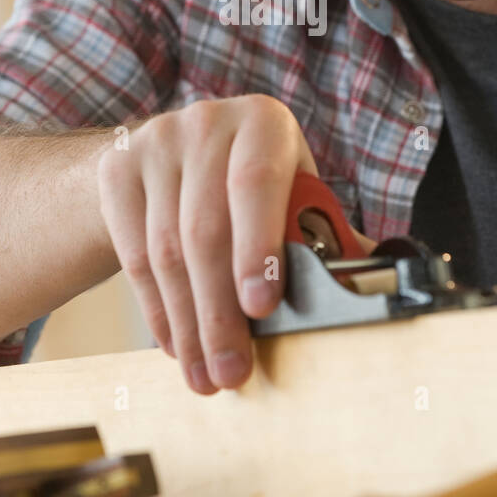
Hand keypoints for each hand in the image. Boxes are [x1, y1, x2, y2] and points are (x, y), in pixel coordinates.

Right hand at [97, 95, 325, 394]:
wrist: (170, 156)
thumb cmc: (252, 187)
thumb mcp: (292, 192)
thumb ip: (327, 236)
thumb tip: (378, 289)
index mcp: (264, 123)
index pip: (257, 183)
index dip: (258, 246)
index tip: (261, 307)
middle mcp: (207, 123)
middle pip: (205, 230)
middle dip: (219, 312)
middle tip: (232, 371)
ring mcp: (156, 143)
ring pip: (166, 251)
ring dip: (187, 325)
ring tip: (204, 374)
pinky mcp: (118, 171)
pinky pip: (133, 256)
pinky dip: (157, 311)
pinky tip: (175, 345)